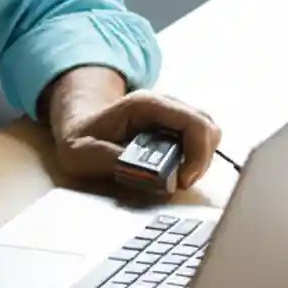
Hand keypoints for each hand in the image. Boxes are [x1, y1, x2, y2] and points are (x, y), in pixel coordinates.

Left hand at [53, 90, 222, 188]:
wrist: (78, 125)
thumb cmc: (80, 138)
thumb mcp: (81, 152)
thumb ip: (107, 159)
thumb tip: (139, 171)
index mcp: (146, 105)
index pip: (193, 123)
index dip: (197, 154)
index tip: (182, 180)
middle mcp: (164, 104)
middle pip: (207, 128)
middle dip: (200, 161)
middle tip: (178, 182)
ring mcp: (172, 114)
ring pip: (208, 134)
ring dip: (199, 161)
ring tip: (176, 178)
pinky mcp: (175, 127)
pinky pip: (200, 141)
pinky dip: (195, 159)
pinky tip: (175, 172)